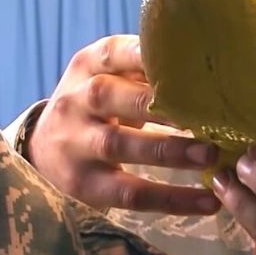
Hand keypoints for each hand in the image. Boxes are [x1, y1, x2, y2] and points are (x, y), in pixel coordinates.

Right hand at [27, 35, 220, 214]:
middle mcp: (74, 101)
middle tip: (208, 115)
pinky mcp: (83, 184)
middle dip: (159, 105)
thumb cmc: (96, 107)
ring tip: (210, 156)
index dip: (146, 55)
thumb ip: (144, 70)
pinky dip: (171, 198)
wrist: (43, 150)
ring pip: (118, 144)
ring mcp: (74, 143)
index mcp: (87, 66)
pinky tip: (207, 202)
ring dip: (168, 150)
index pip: (113, 52)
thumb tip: (212, 71)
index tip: (188, 64)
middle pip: (109, 96)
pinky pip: (129, 192)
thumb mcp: (109, 78)